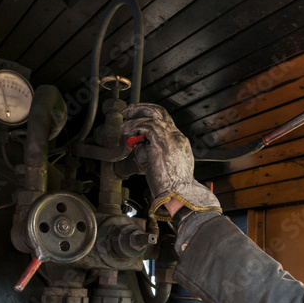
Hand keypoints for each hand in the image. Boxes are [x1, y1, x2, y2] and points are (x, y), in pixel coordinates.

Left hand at [122, 103, 219, 220]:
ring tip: (125, 121)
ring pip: (154, 115)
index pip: (164, 122)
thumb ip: (150, 152)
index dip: (149, 117)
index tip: (137, 119)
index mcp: (179, 142)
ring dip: (136, 115)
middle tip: (129, 110)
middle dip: (143, 108)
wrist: (179, 194)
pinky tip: (126, 130)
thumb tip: (138, 144)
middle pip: (161, 112)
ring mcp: (171, 138)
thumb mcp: (160, 164)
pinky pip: (146, 125)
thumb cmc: (170, 186)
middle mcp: (177, 136)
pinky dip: (134, 125)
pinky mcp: (162, 142)